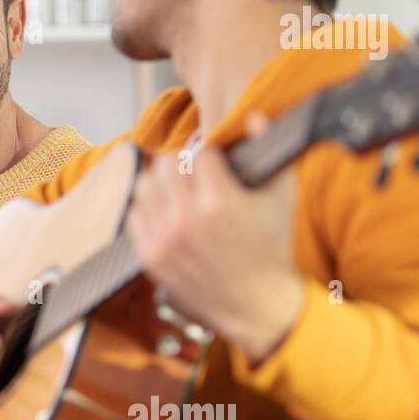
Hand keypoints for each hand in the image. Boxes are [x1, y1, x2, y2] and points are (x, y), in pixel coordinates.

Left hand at [124, 116, 305, 363]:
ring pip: (146, 184)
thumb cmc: (273, 247)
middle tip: (198, 176)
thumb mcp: (283, 197)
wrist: (256, 305)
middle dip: (184, 164)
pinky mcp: (150, 256)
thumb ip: (269, 150)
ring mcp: (164, 240)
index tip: (219, 168)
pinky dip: (150, 207)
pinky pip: (135, 213)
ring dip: (163, 182)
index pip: (200, 153)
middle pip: (167, 163)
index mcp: (220, 203)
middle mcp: (186, 220)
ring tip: (182, 192)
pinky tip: (169, 212)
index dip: (212, 157)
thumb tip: (251, 114)